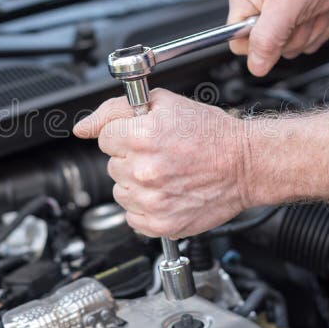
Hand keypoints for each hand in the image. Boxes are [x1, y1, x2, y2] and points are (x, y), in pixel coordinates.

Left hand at [72, 89, 250, 237]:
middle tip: (161, 154)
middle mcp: (144, 170)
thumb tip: (83, 127)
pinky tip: (167, 193)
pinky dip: (146, 207)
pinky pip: (132, 217)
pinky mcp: (160, 224)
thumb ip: (116, 109)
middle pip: (112, 165)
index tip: (143, 136)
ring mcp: (151, 200)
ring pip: (120, 191)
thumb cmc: (211, 134)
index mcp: (142, 136)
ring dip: (137, 184)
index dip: (124, 134)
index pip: (105, 137)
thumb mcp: (165, 104)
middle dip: (131, 158)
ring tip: (166, 174)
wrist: (245, 164)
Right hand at [227, 0, 328, 75]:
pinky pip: (304, 42)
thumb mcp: (289, 2)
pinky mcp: (296, 19)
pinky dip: (317, 29)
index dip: (261, 41)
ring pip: (287, 47)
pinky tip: (319, 9)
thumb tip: (256, 65)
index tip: (280, 28)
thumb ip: (267, 37)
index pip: (236, 39)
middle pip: (265, 47)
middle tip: (302, 12)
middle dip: (291, 35)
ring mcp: (278, 12)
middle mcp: (257, 2)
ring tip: (313, 7)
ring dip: (307, 32)